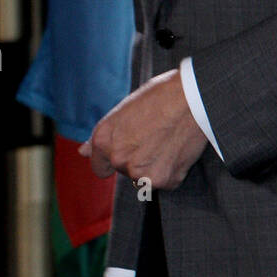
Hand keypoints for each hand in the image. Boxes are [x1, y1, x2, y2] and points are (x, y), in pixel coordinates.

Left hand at [80, 67, 207, 188]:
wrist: (193, 98)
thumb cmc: (162, 95)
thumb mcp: (126, 109)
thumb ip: (106, 134)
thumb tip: (82, 152)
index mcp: (104, 138)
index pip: (99, 166)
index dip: (113, 159)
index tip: (127, 151)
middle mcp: (118, 158)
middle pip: (124, 171)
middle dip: (138, 159)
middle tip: (156, 136)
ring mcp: (140, 172)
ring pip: (145, 178)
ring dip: (155, 166)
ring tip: (168, 140)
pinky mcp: (163, 180)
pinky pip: (166, 181)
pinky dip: (172, 170)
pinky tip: (178, 148)